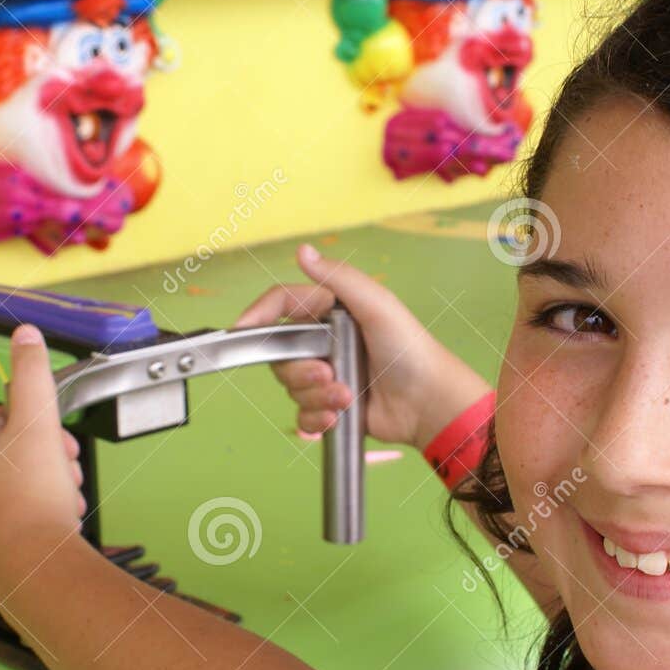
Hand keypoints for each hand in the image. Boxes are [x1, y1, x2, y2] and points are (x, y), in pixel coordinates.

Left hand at [0, 325, 87, 597]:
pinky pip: (16, 520)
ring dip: (50, 491)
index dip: (46, 428)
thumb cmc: (31, 493)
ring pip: (20, 486)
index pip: (11, 416)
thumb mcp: (38, 421)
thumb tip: (25, 333)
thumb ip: (32, 373)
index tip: (65, 446)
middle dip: (51, 462)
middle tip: (67, 478)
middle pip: (17, 452)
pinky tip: (54, 528)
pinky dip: (38, 520)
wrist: (26, 566)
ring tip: (64, 506)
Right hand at [233, 243, 491, 450]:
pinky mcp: (330, 406)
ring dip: (314, 396)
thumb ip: (338, 277)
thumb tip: (303, 251)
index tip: (241, 331)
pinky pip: (302, 414)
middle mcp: (325, 341)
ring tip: (346, 397)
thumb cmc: (409, 349)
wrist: (428, 402)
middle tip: (327, 374)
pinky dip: (315, 418)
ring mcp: (326, 374)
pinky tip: (337, 416)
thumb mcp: (376, 305)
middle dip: (300, 371)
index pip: (281, 306)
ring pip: (291, 387)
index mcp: (331, 311)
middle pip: (281, 355)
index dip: (257, 316)